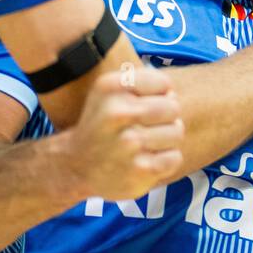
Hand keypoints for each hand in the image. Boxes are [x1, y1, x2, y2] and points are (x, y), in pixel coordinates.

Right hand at [62, 68, 183, 198]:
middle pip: (173, 107)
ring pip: (177, 132)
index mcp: (110, 87)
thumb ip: (145, 82)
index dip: (160, 94)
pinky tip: (146, 159)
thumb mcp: (110, 90)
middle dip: (167, 116)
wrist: (76, 165)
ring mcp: (128, 144)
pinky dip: (166, 160)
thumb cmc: (103, 122)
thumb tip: (172, 96)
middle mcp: (116, 113)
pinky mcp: (140, 169)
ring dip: (167, 139)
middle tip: (148, 125)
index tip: (142, 104)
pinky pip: (175, 157)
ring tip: (145, 143)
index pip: (164, 83)